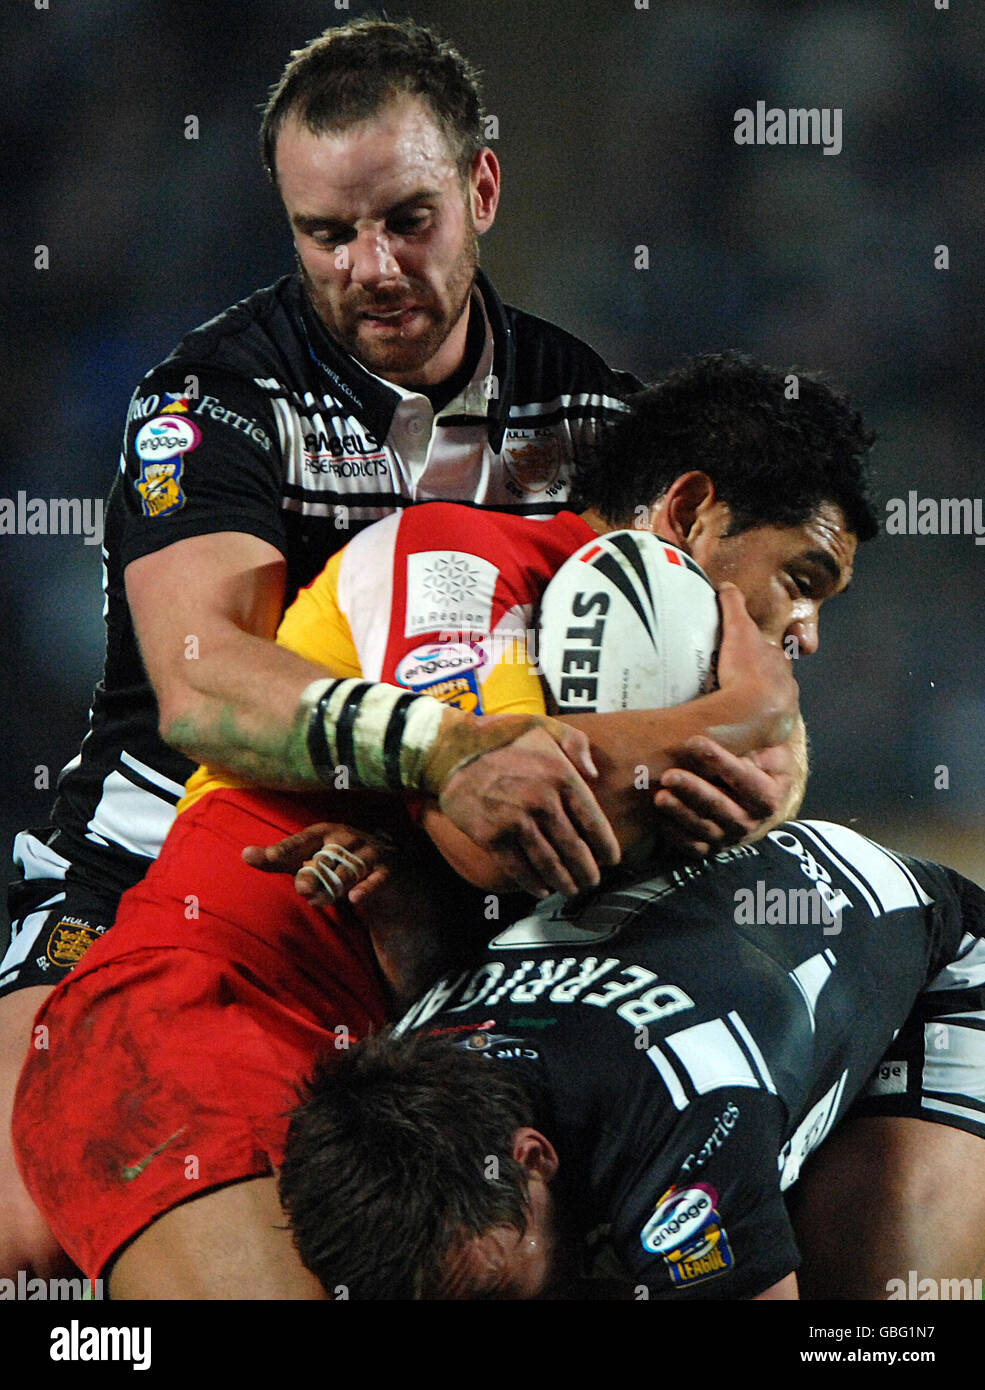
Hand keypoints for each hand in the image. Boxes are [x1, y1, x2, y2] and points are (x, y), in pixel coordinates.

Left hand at [242, 822, 392, 908]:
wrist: (382, 870)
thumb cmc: (335, 862)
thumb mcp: (306, 859)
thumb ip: (277, 859)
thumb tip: (244, 854)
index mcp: (325, 831)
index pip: (302, 840)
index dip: (285, 849)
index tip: (268, 857)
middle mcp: (347, 837)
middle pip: (326, 857)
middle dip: (313, 874)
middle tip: (302, 889)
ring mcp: (369, 852)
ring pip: (349, 870)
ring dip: (334, 888)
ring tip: (321, 901)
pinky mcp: (386, 870)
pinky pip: (377, 878)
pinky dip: (366, 888)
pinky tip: (354, 899)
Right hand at [437, 719, 620, 898]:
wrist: (449, 750)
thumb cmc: (500, 736)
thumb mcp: (544, 726)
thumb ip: (576, 743)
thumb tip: (594, 774)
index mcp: (561, 776)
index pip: (592, 820)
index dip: (605, 845)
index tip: (611, 859)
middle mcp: (542, 802)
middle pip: (573, 848)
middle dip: (587, 871)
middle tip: (593, 882)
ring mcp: (516, 821)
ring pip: (548, 863)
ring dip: (564, 882)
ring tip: (572, 890)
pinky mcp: (491, 836)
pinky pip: (517, 867)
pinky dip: (532, 883)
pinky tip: (541, 890)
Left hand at [652, 735, 797, 858]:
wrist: (754, 786)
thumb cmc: (755, 755)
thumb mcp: (769, 741)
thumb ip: (762, 732)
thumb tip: (748, 728)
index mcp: (772, 794)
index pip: (750, 782)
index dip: (723, 763)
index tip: (695, 742)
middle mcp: (755, 821)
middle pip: (726, 811)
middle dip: (696, 792)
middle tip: (670, 775)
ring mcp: (732, 836)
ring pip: (707, 831)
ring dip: (682, 814)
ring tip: (660, 796)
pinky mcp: (712, 846)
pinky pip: (693, 848)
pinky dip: (676, 835)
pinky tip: (658, 818)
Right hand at [714, 584, 798, 745]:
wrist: (752, 711)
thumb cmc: (746, 669)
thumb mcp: (737, 630)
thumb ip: (733, 605)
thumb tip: (726, 585)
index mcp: (779, 662)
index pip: (774, 655)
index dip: (763, 654)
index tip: (751, 657)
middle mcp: (787, 686)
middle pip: (775, 681)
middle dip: (764, 681)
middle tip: (740, 684)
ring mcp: (783, 711)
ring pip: (772, 705)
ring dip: (759, 706)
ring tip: (737, 709)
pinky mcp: (774, 732)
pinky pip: (764, 728)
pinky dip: (754, 726)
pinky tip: (738, 727)